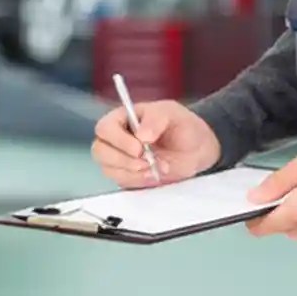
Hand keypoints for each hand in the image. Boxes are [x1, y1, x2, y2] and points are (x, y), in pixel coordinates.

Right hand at [92, 100, 221, 187]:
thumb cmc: (181, 125)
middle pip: (100, 151)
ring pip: (108, 169)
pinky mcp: (126, 175)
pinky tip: (153, 175)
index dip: (118, 140)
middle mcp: (115, 139)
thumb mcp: (172, 113)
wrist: (196, 149)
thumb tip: (142, 135)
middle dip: (124, 159)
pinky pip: (121, 181)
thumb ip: (156, 119)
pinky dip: (137, 181)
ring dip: (132, 172)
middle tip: (147, 161)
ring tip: (154, 168)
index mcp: (121, 118)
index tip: (140, 148)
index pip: (104, 128)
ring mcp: (118, 159)